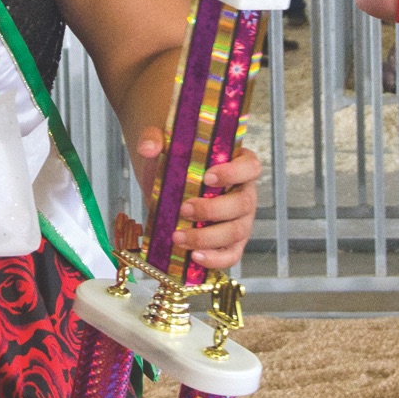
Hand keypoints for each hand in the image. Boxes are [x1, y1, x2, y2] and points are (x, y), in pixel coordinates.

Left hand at [130, 130, 261, 270]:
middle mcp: (244, 193)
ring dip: (207, 237)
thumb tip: (147, 147)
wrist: (167, 183)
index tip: (207, 176)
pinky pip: (231, 255)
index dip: (234, 172)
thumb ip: (155, 138)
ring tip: (178, 237)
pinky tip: (194, 256)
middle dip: (213, 210)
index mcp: (238, 165)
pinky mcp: (229, 243)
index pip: (251, 166)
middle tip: (184, 209)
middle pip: (243, 204)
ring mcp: (240, 220)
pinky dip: (215, 259)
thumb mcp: (164, 145)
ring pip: (236, 232)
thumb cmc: (175, 161)